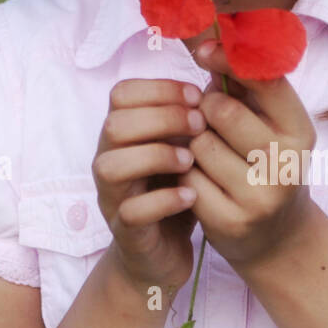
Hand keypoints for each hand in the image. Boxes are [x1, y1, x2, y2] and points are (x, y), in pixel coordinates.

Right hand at [92, 78, 210, 295]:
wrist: (161, 254)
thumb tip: (219, 74)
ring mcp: (113, 196)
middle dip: (161, 118)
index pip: (121, 93)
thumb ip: (188, 116)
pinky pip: (131, 212)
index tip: (197, 95)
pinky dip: (163, 201)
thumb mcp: (181, 146)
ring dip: (156, 156)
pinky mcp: (125, 231)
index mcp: (121, 133)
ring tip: (191, 161)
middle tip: (199, 125)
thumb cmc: (174, 190)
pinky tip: (191, 196)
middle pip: (114, 124)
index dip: (159, 89)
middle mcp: (108, 160)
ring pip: (111, 165)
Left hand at [181, 40, 317, 268]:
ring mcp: (261, 196)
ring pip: (199, 144)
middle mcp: (287, 164)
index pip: (265, 79)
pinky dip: (184, 174)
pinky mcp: (232, 222)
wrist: (277, 240)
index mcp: (300, 131)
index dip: (229, 58)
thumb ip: (245, 86)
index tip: (203, 52)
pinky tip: (198, 182)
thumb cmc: (263, 165)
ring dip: (191, 143)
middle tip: (206, 119)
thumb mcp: (269, 125)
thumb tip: (208, 37)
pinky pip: (187, 178)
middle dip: (204, 109)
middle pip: (222, 110)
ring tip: (205, 154)